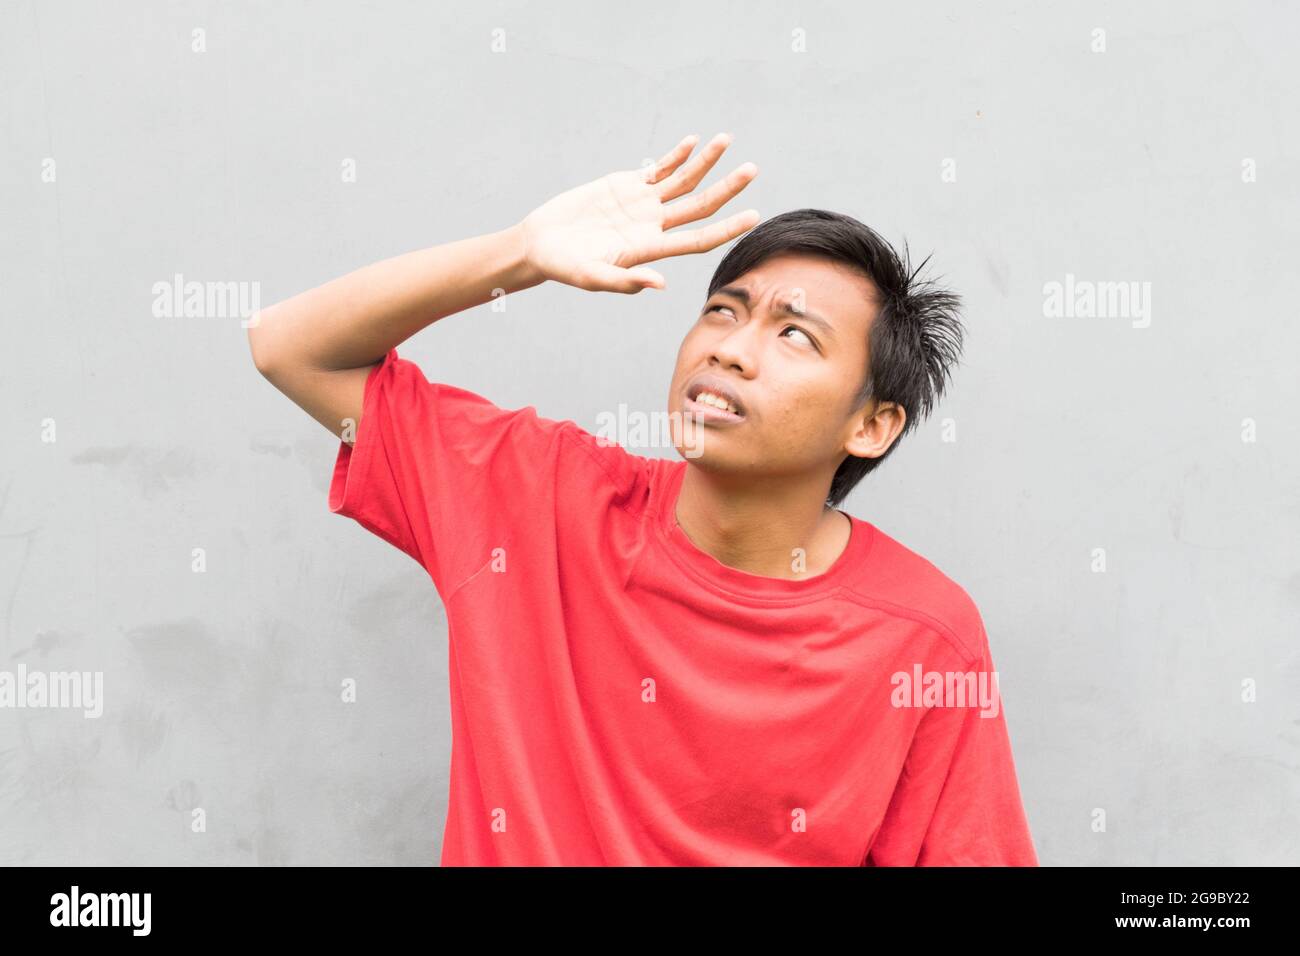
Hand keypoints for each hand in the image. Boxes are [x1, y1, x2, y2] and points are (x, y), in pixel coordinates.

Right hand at [518, 133, 759, 293]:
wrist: (541, 244)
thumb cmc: (564, 267)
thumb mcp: (592, 277)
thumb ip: (624, 281)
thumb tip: (659, 284)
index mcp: (651, 248)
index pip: (698, 239)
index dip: (727, 228)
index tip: (753, 216)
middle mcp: (653, 225)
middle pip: (700, 206)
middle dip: (727, 188)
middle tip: (752, 170)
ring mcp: (642, 204)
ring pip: (683, 181)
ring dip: (706, 162)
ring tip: (726, 139)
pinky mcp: (626, 186)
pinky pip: (659, 168)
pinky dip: (677, 155)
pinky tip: (694, 142)